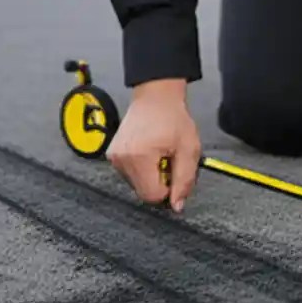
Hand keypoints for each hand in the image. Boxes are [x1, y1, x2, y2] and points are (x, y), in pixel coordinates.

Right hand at [106, 79, 201, 211]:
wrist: (155, 96)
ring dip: (151, 176)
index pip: (153, 196)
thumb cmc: (174, 118)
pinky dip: (142, 169)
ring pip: (137, 185)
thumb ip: (184, 180)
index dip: (169, 189)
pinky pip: (130, 175)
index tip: (175, 171)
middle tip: (169, 160)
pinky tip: (149, 152)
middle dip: (160, 182)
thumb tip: (177, 206)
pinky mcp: (112, 155)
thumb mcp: (189, 149)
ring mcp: (114, 157)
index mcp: (139, 158)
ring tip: (159, 154)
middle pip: (143, 193)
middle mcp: (121, 160)